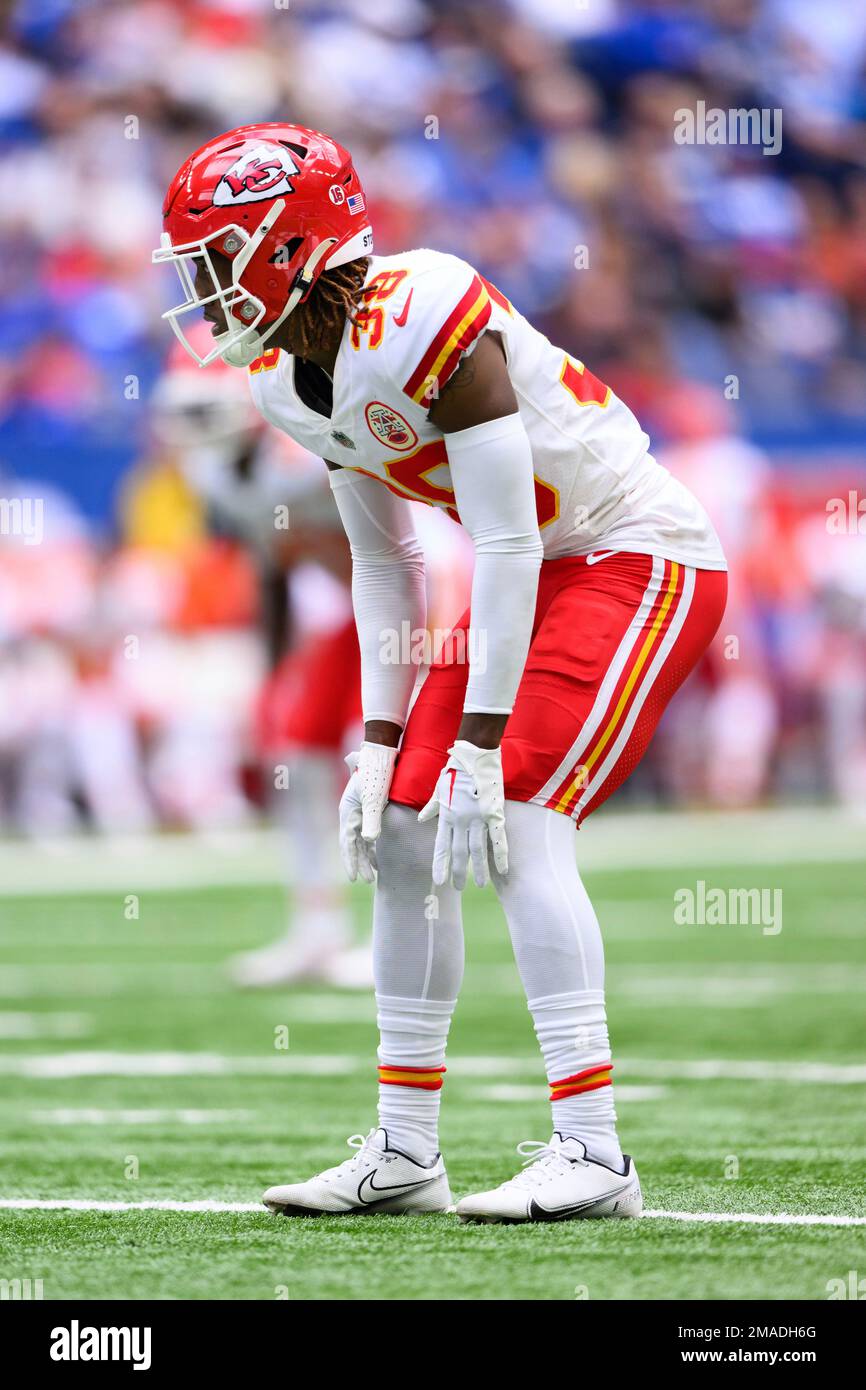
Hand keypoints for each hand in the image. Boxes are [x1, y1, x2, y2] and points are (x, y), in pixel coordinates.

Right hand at [339, 741, 397, 882]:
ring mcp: (359, 811)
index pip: (347, 842)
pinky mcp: (369, 809)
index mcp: (348, 811)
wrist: (382, 753)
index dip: (351, 860)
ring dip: (366, 857)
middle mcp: (350, 813)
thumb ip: (372, 819)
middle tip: (366, 881)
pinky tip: (378, 857)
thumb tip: (369, 840)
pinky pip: (368, 833)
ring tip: (372, 875)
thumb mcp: (374, 798)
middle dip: (358, 862)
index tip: (354, 877)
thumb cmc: (377, 774)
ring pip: (360, 840)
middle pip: (352, 843)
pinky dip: (372, 846)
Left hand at [418, 740, 507, 888]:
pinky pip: (498, 838)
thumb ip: (432, 807)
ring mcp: (478, 818)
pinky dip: (501, 855)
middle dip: (458, 871)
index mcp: (447, 815)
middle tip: (457, 887)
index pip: (442, 845)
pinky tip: (503, 869)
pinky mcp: (494, 812)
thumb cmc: (455, 769)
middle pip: (459, 852)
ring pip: (478, 849)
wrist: (473, 755)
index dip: (441, 864)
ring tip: (478, 885)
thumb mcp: (439, 789)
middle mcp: (461, 820)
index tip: (439, 880)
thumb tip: (421, 819)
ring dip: (478, 869)